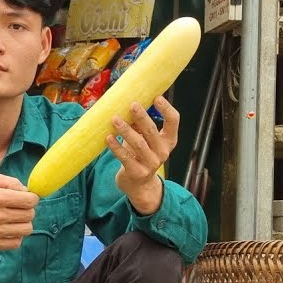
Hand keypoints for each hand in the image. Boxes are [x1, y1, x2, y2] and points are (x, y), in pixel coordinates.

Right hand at [0, 173, 38, 249]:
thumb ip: (10, 182)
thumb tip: (27, 191)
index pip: (29, 201)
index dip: (32, 198)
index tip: (26, 198)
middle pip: (30, 215)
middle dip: (27, 209)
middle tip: (18, 207)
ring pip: (26, 230)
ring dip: (24, 223)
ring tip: (15, 219)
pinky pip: (16, 243)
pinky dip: (16, 236)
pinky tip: (8, 229)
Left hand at [106, 96, 180, 215]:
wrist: (139, 184)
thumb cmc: (140, 155)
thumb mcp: (145, 139)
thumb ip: (140, 125)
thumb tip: (128, 104)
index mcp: (168, 141)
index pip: (173, 121)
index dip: (167, 109)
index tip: (157, 97)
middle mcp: (162, 152)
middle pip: (152, 131)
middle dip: (142, 117)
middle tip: (132, 105)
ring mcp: (151, 164)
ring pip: (138, 143)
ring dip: (126, 130)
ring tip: (114, 119)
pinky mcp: (137, 172)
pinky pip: (125, 157)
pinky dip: (116, 147)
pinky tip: (108, 137)